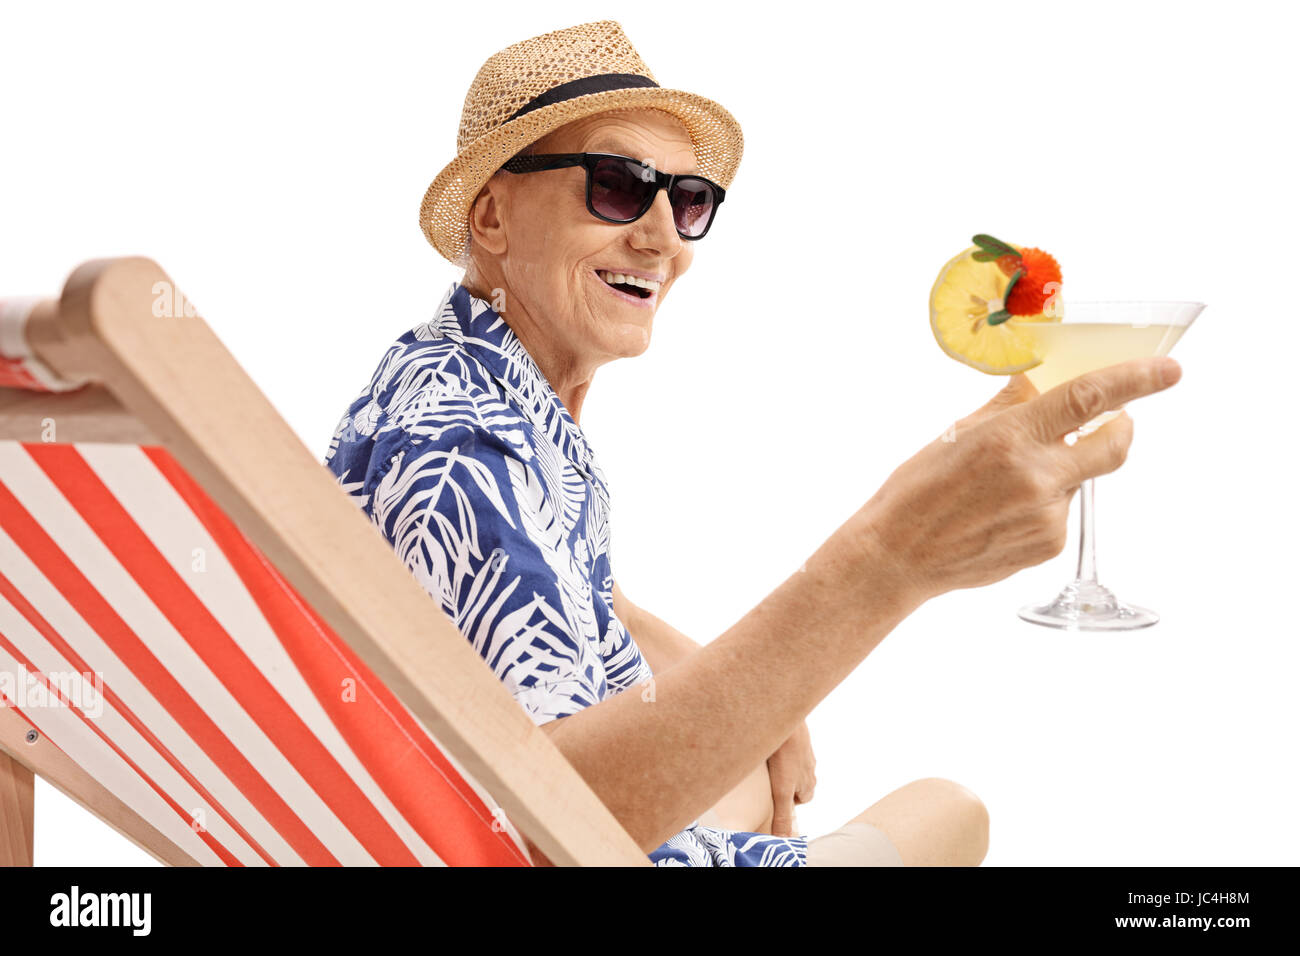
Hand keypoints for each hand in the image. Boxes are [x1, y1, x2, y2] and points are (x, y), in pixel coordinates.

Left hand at [766, 720, 815, 836]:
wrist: (784, 721)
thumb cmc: (785, 757)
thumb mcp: (781, 792)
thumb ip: (782, 816)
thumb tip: (783, 838)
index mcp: (808, 781)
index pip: (805, 798)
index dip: (791, 801)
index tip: (778, 800)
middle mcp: (809, 766)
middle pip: (799, 781)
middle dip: (787, 784)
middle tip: (771, 783)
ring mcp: (803, 749)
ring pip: (794, 763)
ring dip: (783, 766)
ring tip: (767, 766)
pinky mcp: (795, 735)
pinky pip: (788, 747)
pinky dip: (779, 750)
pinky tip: (767, 748)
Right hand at [858, 356, 1181, 601]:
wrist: (897, 555)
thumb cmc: (917, 490)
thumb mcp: (958, 434)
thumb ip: (1010, 406)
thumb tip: (1042, 380)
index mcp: (1010, 438)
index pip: (1089, 398)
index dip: (1136, 380)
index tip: (1168, 371)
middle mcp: (1037, 477)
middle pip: (1115, 445)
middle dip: (1123, 427)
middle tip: (1115, 419)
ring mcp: (1047, 516)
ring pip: (1080, 480)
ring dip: (1061, 472)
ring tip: (1006, 487)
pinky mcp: (1048, 546)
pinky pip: (1064, 513)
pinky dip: (1044, 504)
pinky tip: (1002, 514)